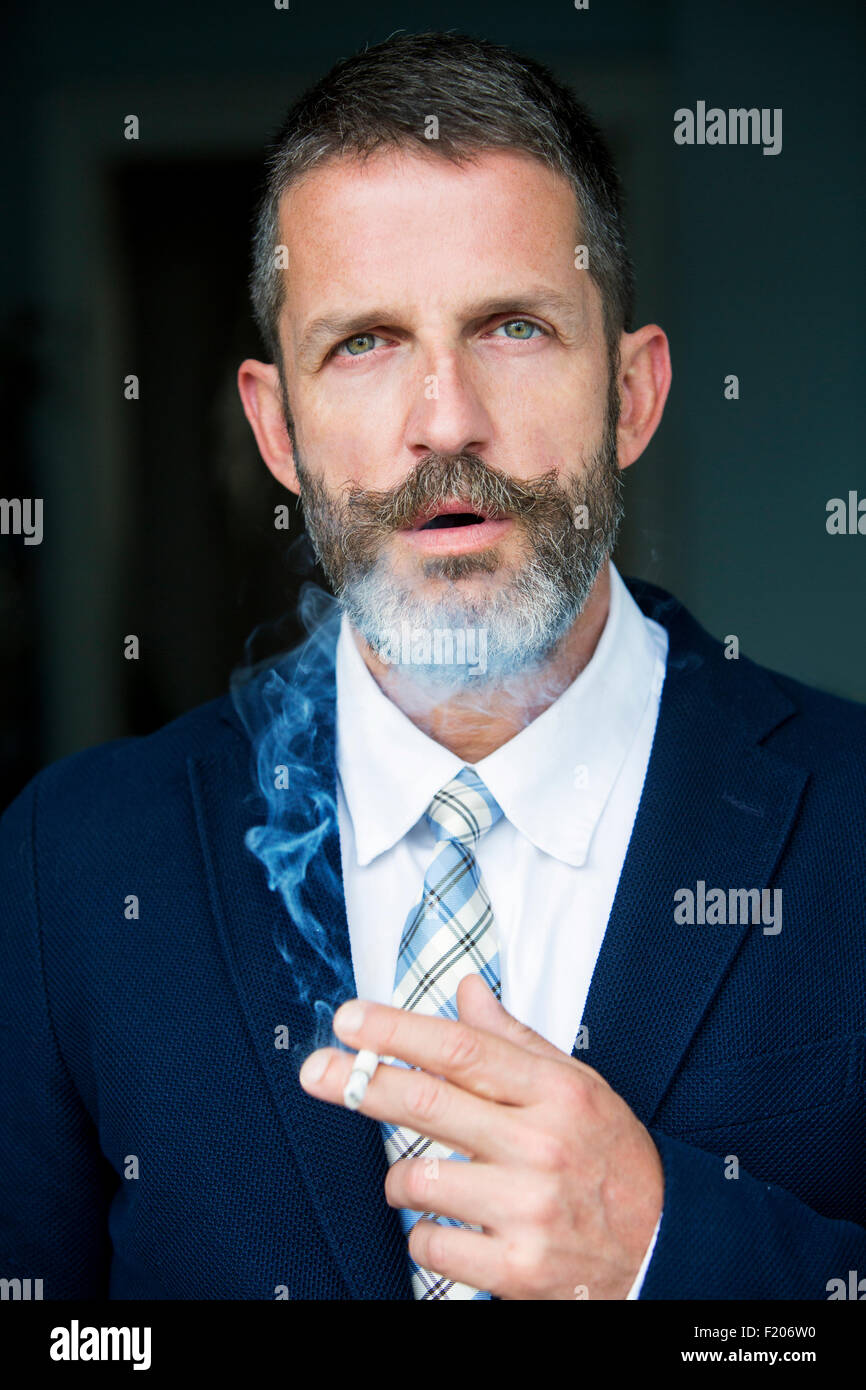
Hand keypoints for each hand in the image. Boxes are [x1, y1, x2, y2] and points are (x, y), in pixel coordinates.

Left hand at [299, 975, 663, 1298]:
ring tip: (417, 1175)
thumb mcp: (578, 1085)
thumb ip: (515, 1040)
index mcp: (557, 1093)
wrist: (663, 1248)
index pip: (463, 1049)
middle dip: (359, 1083)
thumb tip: (465, 991)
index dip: (398, 1031)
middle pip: (428, 1104)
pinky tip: (447, 1224)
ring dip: (399, 1176)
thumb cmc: (611, 1157)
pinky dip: (423, 1233)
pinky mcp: (517, 1270)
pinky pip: (430, 1245)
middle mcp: (541, 1147)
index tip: (351, 1019)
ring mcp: (528, 1211)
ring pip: (419, 1179)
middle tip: (316, 1070)